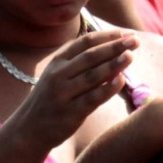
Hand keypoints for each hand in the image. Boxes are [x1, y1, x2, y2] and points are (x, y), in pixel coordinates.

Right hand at [9, 30, 137, 149]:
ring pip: (93, 75)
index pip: (84, 43)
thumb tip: (111, 50)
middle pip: (91, 56)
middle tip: (134, 40)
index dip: (106, 36)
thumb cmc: (49, 99)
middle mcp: (59, 75)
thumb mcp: (57, 75)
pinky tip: (121, 80)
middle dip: (114, 47)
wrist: (28, 129)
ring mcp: (64, 94)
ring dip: (114, 64)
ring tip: (131, 55)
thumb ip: (78, 63)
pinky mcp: (71, 113)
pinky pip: (93, 98)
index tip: (125, 33)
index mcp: (57, 62)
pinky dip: (108, 88)